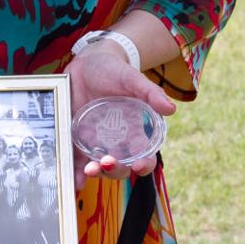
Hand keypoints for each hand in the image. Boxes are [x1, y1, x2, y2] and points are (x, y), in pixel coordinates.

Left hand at [64, 42, 175, 188]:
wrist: (88, 64)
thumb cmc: (116, 71)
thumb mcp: (132, 78)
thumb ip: (150, 92)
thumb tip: (171, 108)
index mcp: (137, 133)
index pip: (146, 157)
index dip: (144, 165)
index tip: (138, 166)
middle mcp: (118, 143)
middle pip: (121, 167)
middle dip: (115, 170)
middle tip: (106, 163)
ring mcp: (97, 143)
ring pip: (99, 167)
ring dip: (95, 174)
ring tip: (87, 172)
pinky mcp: (79, 140)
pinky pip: (78, 160)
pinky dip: (76, 172)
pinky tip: (73, 179)